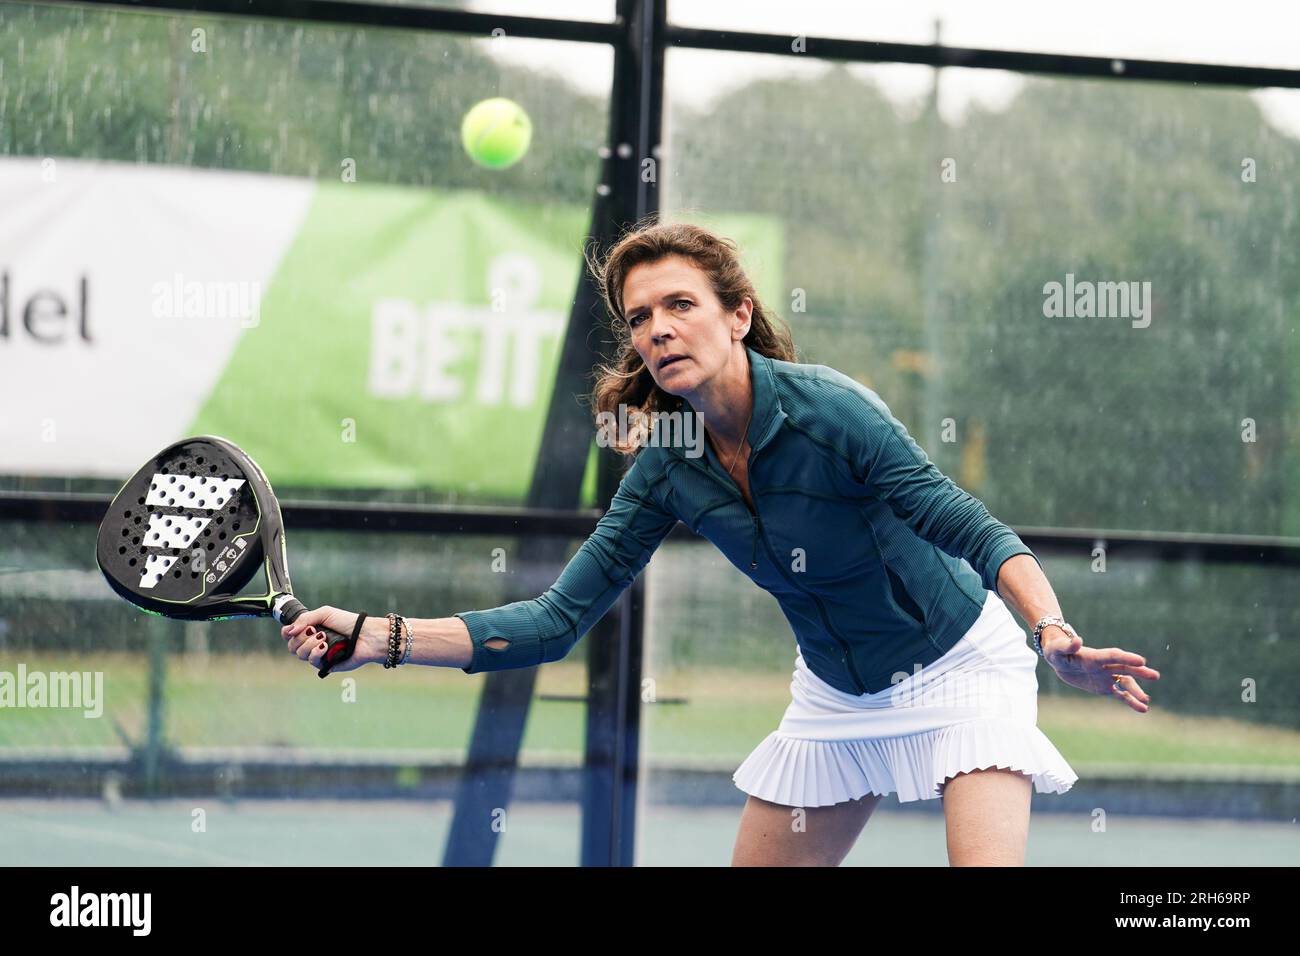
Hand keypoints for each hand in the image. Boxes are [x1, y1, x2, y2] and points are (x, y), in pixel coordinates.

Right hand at [280, 605, 387, 673]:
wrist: (366, 635)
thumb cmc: (348, 622)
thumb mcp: (325, 613)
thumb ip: (305, 619)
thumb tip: (289, 630)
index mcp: (311, 630)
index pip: (289, 634)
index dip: (287, 632)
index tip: (292, 630)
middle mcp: (312, 643)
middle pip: (292, 645)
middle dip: (301, 637)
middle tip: (315, 631)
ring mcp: (318, 654)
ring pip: (300, 654)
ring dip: (310, 644)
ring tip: (324, 638)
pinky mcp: (325, 664)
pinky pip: (312, 661)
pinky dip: (316, 652)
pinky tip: (325, 646)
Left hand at [1040, 626, 1160, 712]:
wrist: (1059, 660)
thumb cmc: (1057, 650)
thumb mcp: (1058, 649)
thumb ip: (1068, 646)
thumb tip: (1078, 640)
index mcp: (1094, 656)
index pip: (1113, 656)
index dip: (1126, 658)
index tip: (1141, 660)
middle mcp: (1104, 666)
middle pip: (1124, 668)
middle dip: (1139, 672)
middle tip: (1155, 676)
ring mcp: (1106, 676)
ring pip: (1125, 683)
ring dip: (1136, 691)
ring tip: (1146, 700)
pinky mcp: (1105, 687)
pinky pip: (1120, 695)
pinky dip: (1131, 702)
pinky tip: (1143, 709)